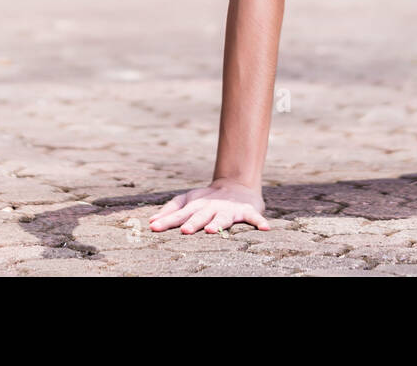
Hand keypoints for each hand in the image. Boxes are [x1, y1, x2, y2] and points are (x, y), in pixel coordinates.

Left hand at [149, 179, 269, 233]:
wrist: (237, 185)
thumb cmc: (207, 199)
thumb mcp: (188, 200)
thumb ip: (170, 211)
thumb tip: (150, 221)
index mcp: (196, 205)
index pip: (179, 214)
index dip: (167, 221)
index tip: (154, 227)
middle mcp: (211, 207)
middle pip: (200, 215)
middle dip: (192, 222)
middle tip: (185, 230)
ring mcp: (229, 209)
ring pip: (223, 217)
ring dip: (218, 222)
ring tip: (213, 230)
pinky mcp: (246, 211)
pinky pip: (254, 218)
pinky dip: (260, 222)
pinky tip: (266, 228)